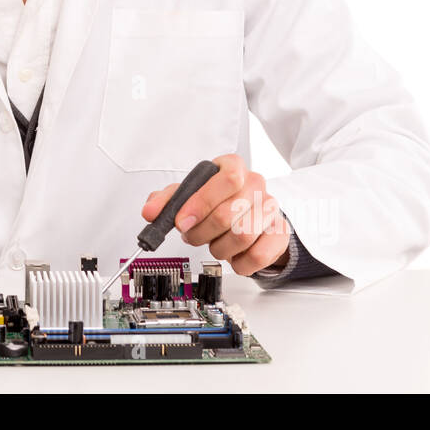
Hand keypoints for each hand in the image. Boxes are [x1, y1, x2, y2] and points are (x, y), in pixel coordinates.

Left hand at [140, 153, 290, 276]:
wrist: (247, 215)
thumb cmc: (216, 202)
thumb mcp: (188, 195)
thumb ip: (167, 201)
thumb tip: (151, 212)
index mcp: (233, 167)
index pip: (227, 179)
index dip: (201, 203)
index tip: (181, 222)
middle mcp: (255, 184)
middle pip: (230, 213)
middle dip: (202, 232)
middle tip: (191, 236)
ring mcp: (271, 208)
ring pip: (243, 236)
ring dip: (219, 248)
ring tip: (212, 244)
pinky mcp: (279, 233)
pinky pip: (259, 255)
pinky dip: (238, 262)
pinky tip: (232, 256)